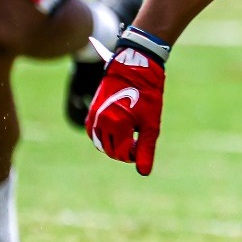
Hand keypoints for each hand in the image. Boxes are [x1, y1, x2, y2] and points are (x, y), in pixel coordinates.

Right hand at [88, 41, 167, 175]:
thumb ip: (145, 149)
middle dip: (123, 150)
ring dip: (113, 144)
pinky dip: (104, 136)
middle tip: (136, 139)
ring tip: (128, 133)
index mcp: (116, 125)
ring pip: (99, 143)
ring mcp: (93, 117)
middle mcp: (100, 122)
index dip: (133, 154)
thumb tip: (144, 172)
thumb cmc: (147, 95)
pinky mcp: (90, 112)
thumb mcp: (150, 124)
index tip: (141, 142)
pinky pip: (93, 133)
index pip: (121, 153)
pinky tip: (117, 129)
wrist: (135, 68)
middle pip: (109, 150)